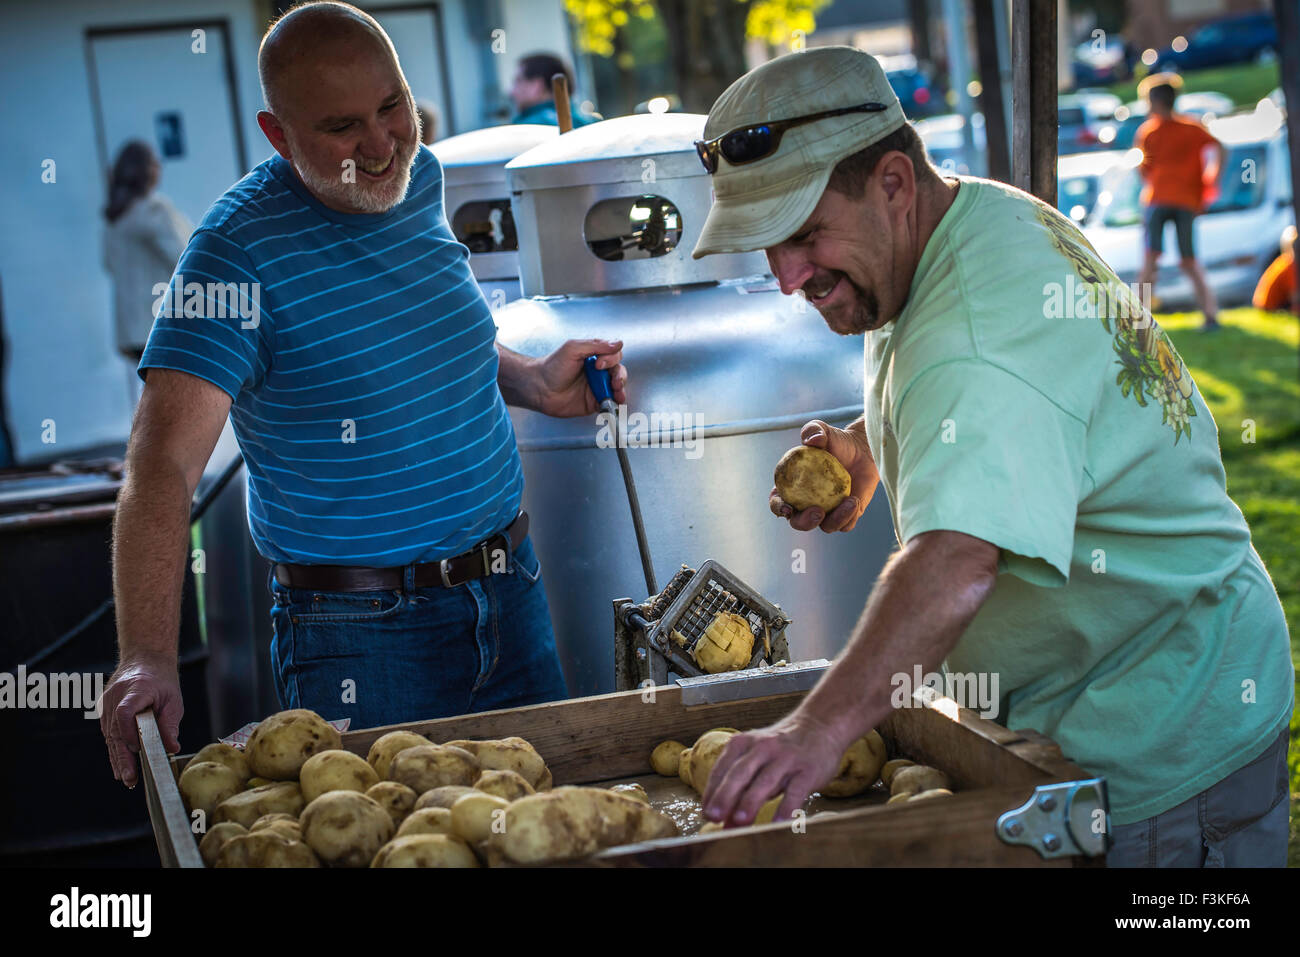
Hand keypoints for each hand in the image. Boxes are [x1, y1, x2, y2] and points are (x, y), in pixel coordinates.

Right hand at [100, 653, 182, 787]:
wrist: (145, 659)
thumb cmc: (162, 680)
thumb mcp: (173, 700)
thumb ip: (170, 724)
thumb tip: (171, 748)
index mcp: (136, 689)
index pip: (125, 712)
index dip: (129, 733)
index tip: (138, 748)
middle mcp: (116, 697)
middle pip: (115, 731)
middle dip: (122, 757)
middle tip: (129, 778)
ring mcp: (107, 703)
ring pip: (110, 735)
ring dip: (117, 758)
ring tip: (126, 778)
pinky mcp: (104, 709)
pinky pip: (109, 732)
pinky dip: (115, 748)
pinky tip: (121, 765)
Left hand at [535, 338, 627, 417]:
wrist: (539, 388)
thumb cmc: (552, 367)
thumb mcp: (573, 348)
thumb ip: (596, 345)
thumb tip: (617, 343)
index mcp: (593, 356)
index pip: (614, 355)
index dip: (611, 359)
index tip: (598, 364)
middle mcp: (597, 371)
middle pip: (618, 371)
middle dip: (619, 376)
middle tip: (613, 381)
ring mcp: (596, 387)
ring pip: (617, 388)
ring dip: (621, 389)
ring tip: (617, 392)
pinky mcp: (593, 402)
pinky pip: (609, 403)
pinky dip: (614, 403)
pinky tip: (614, 402)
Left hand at [702, 711, 849, 825]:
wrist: (819, 726)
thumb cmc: (781, 751)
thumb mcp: (757, 761)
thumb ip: (741, 788)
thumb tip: (724, 822)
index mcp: (744, 743)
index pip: (722, 769)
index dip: (712, 792)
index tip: (706, 814)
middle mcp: (763, 748)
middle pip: (739, 773)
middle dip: (725, 795)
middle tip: (713, 817)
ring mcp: (786, 758)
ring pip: (765, 780)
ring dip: (751, 801)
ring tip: (740, 821)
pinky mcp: (808, 770)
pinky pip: (795, 790)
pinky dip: (786, 807)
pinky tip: (778, 823)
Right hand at [770, 419, 877, 531]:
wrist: (862, 450)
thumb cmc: (836, 441)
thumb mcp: (822, 430)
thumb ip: (813, 430)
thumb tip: (812, 441)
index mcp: (792, 488)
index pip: (778, 502)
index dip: (778, 508)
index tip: (787, 507)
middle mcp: (806, 504)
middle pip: (798, 522)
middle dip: (804, 522)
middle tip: (818, 512)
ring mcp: (827, 512)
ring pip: (825, 526)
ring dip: (835, 519)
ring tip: (849, 501)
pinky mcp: (846, 516)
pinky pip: (846, 524)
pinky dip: (849, 516)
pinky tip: (854, 500)